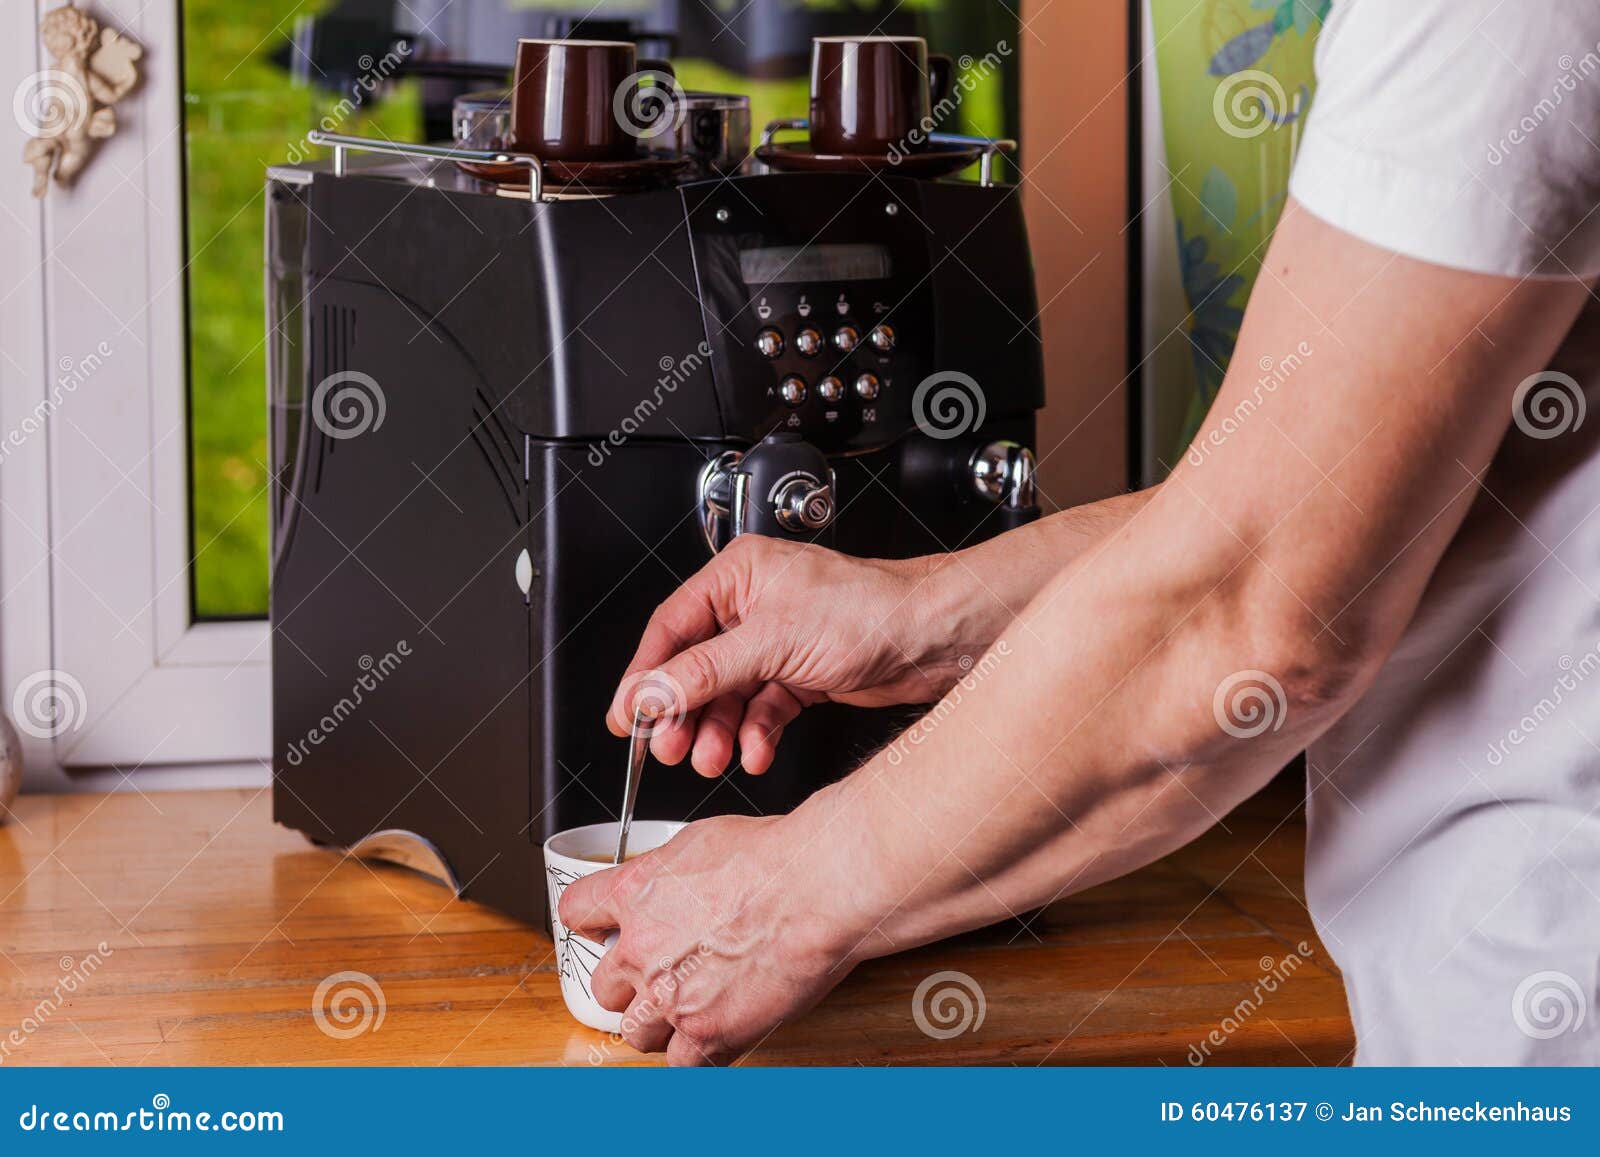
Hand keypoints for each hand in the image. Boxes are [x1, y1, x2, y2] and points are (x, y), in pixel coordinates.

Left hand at [557, 812, 859, 1064]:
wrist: (814, 888)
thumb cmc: (774, 857)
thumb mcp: (703, 842)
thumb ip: (672, 873)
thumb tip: (675, 884)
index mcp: (635, 894)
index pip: (576, 912)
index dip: (590, 922)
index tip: (602, 928)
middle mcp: (641, 950)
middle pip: (604, 986)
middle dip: (628, 984)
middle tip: (659, 976)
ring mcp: (671, 997)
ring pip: (635, 1032)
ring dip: (657, 1024)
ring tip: (689, 1010)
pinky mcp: (708, 1033)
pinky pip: (682, 1064)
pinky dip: (696, 1055)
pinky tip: (715, 1036)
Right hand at [608, 535, 973, 774]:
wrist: (936, 638)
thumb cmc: (872, 608)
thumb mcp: (773, 641)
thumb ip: (705, 671)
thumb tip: (651, 692)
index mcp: (739, 576)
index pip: (672, 629)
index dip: (645, 676)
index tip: (626, 717)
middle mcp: (755, 606)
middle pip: (697, 668)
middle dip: (684, 713)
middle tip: (670, 748)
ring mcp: (780, 642)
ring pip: (729, 695)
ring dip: (718, 730)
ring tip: (713, 757)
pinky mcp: (803, 674)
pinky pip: (762, 710)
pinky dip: (755, 734)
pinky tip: (755, 751)